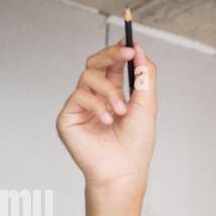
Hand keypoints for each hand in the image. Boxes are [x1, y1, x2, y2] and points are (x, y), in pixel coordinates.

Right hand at [54, 42, 157, 215]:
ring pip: (88, 77)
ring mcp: (80, 105)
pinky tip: (108, 120)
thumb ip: (144, 76)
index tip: (129, 45)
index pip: (111, 63)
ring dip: (109, 91)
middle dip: (110, 55)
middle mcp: (94, 96)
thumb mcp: (147, 105)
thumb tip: (137, 48)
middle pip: (95, 62)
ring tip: (121, 111)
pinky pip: (79, 96)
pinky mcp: (68, 116)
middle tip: (125, 54)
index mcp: (113, 92)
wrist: (124, 170)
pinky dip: (97, 105)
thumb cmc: (136, 144)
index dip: (118, 51)